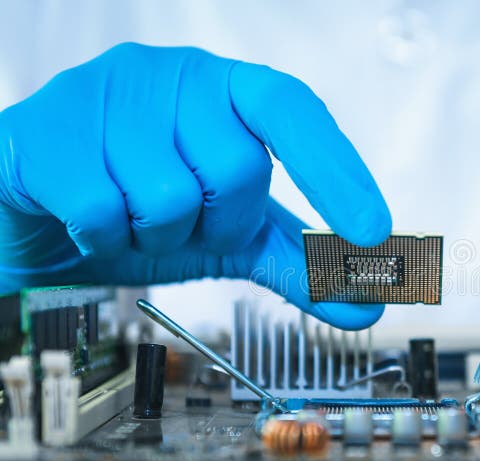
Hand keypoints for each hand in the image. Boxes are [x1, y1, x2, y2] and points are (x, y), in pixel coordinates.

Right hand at [0, 43, 390, 328]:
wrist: (46, 211)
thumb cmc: (147, 209)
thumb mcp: (235, 237)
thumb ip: (300, 265)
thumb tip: (366, 304)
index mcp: (227, 89)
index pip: (294, 110)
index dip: (336, 170)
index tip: (373, 232)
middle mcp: (173, 75)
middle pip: (237, 168)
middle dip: (220, 222)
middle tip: (190, 222)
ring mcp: (106, 93)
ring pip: (169, 196)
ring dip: (161, 235)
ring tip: (137, 219)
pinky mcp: (49, 129)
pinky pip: (103, 212)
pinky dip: (107, 239)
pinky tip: (94, 221)